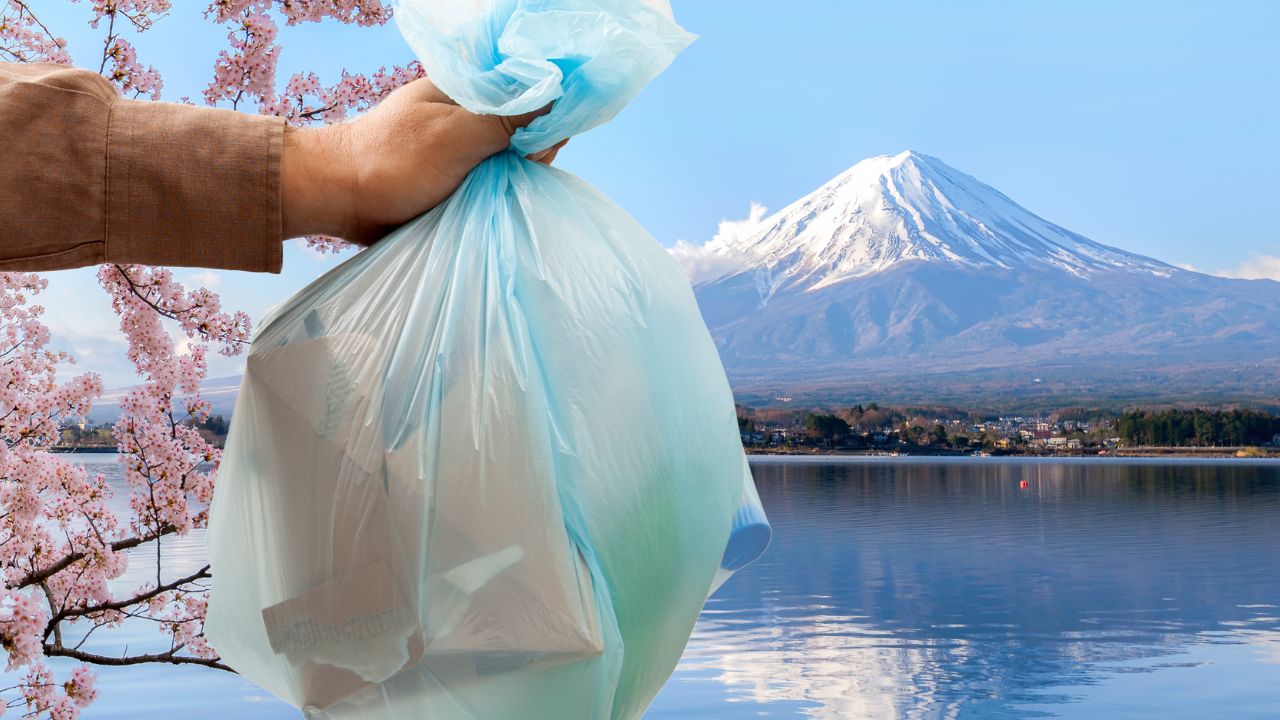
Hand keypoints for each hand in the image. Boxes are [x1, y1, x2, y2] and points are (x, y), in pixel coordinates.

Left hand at [281, 77, 566, 244]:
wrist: (341, 198)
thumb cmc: (393, 160)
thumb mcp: (457, 135)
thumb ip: (508, 119)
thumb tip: (561, 100)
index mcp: (467, 89)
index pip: (530, 91)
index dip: (547, 115)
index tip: (539, 146)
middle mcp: (468, 113)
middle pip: (527, 126)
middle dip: (534, 148)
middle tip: (521, 170)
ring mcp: (463, 146)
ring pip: (513, 157)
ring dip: (518, 174)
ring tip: (506, 189)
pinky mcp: (457, 177)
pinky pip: (494, 180)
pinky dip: (503, 190)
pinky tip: (503, 200)